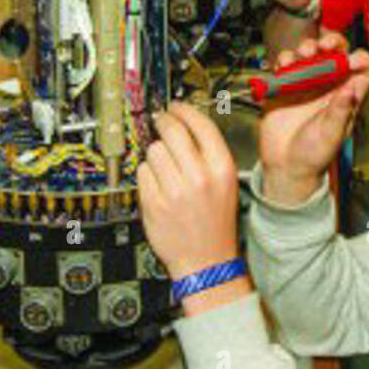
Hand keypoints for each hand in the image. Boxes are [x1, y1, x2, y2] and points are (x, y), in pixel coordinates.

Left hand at [137, 102, 238, 278]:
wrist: (206, 261)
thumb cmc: (216, 222)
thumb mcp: (226, 183)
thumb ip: (209, 154)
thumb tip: (186, 124)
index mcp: (222, 168)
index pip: (200, 124)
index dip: (184, 110)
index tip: (175, 107)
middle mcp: (199, 176)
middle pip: (173, 131)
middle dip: (163, 121)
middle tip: (160, 120)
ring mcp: (174, 190)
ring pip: (154, 151)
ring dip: (156, 154)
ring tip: (165, 167)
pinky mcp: (153, 203)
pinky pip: (142, 173)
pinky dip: (146, 176)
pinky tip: (158, 186)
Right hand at [259, 33, 368, 204]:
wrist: (285, 165)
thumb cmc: (313, 155)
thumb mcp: (331, 136)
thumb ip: (340, 112)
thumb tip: (351, 90)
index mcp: (348, 95)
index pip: (364, 68)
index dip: (361, 59)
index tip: (350, 61)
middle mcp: (330, 85)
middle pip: (337, 51)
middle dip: (331, 41)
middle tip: (323, 45)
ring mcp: (307, 82)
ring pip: (311, 52)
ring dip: (306, 46)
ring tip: (302, 54)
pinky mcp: (285, 84)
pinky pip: (286, 63)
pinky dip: (284, 59)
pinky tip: (283, 66)